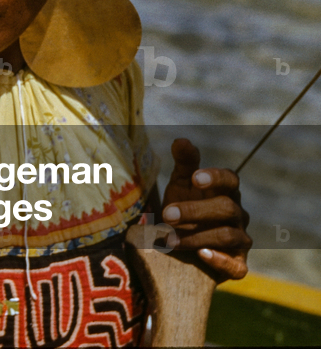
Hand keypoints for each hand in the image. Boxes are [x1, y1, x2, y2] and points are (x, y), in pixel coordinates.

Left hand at [160, 138, 251, 279]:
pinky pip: (237, 266)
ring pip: (226, 235)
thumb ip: (184, 163)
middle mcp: (237, 215)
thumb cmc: (183, 208)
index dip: (216, 177)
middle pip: (226, 208)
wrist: (180, 245)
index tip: (195, 178)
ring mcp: (240, 241)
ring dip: (196, 236)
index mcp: (226, 192)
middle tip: (166, 214)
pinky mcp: (237, 264)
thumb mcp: (180, 185)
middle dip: (195, 211)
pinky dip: (221, 260)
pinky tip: (201, 255)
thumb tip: (182, 141)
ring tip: (168, 238)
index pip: (231, 180)